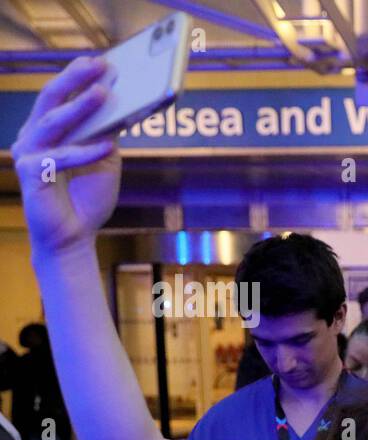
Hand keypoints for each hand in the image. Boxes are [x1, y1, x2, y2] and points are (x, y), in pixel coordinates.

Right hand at [13, 57, 121, 254]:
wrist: (73, 237)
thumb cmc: (86, 197)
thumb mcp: (104, 159)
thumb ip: (108, 133)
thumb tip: (124, 104)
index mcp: (47, 129)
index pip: (61, 95)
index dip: (80, 77)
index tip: (104, 61)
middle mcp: (33, 136)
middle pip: (52, 99)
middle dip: (75, 79)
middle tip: (100, 64)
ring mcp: (29, 153)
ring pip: (53, 123)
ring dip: (79, 107)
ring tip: (103, 93)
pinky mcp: (32, 174)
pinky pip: (62, 158)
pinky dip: (86, 151)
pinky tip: (108, 145)